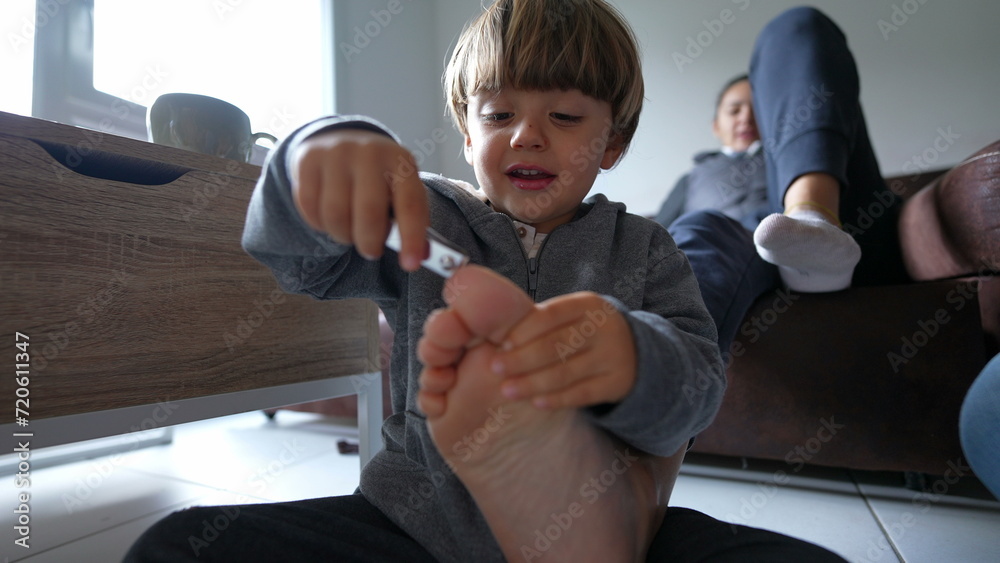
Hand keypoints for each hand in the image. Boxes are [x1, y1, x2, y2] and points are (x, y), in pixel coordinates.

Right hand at [289, 129, 428, 270]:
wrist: (342, 140)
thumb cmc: (379, 176)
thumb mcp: (402, 189)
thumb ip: (413, 222)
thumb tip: (419, 256)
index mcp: (401, 162)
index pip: (410, 204)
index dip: (411, 238)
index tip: (410, 265)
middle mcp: (369, 153)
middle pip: (368, 213)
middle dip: (370, 244)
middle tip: (371, 251)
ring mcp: (336, 154)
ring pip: (335, 215)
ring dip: (343, 236)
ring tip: (350, 232)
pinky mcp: (308, 160)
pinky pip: (309, 208)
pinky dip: (320, 225)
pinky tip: (329, 219)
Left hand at [489, 292, 636, 408]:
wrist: (636, 351)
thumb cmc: (586, 331)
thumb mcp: (573, 316)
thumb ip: (542, 322)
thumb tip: (496, 339)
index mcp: (587, 305)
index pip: (550, 315)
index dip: (523, 330)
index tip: (500, 345)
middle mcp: (603, 328)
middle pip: (556, 345)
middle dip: (521, 358)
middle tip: (496, 369)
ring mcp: (612, 356)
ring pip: (566, 372)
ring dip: (532, 383)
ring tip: (508, 390)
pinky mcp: (616, 383)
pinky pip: (581, 394)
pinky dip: (557, 399)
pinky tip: (536, 402)